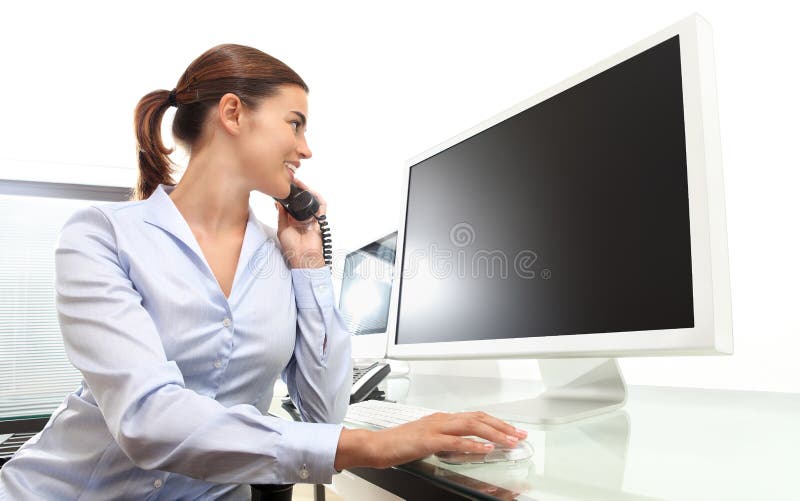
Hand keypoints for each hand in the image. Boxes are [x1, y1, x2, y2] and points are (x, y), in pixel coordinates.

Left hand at [275, 178, 326, 268]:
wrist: (302, 257)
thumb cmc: (292, 248)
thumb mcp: (282, 229)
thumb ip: (281, 215)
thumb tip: (278, 203)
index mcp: (294, 221)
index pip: (293, 204)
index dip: (289, 195)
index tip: (283, 186)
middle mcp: (304, 218)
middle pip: (303, 200)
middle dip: (299, 190)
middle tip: (292, 181)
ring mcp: (312, 218)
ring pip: (313, 200)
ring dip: (308, 191)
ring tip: (301, 184)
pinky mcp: (320, 220)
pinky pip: (322, 206)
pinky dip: (318, 197)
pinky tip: (311, 191)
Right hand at [334, 411, 526, 469]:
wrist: (376, 445)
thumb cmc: (399, 444)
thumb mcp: (429, 440)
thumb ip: (447, 441)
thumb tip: (467, 447)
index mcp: (442, 419)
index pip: (475, 417)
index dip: (496, 423)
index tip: (512, 431)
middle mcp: (441, 419)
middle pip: (478, 418)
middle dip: (502, 426)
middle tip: (519, 435)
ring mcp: (435, 428)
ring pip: (471, 425)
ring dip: (493, 433)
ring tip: (509, 441)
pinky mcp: (428, 440)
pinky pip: (455, 441)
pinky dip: (473, 444)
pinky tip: (485, 448)